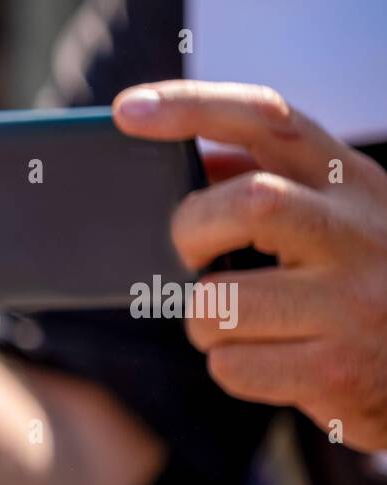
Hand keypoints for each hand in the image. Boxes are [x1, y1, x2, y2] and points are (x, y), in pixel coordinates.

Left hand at [115, 80, 386, 451]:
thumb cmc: (365, 288)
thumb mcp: (340, 219)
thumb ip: (276, 186)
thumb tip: (192, 162)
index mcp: (350, 181)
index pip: (268, 119)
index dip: (193, 107)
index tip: (129, 111)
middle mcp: (360, 231)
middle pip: (247, 203)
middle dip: (190, 234)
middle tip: (194, 259)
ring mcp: (352, 302)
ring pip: (215, 302)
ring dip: (205, 323)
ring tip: (246, 327)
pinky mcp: (336, 369)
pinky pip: (230, 367)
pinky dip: (230, 368)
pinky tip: (272, 363)